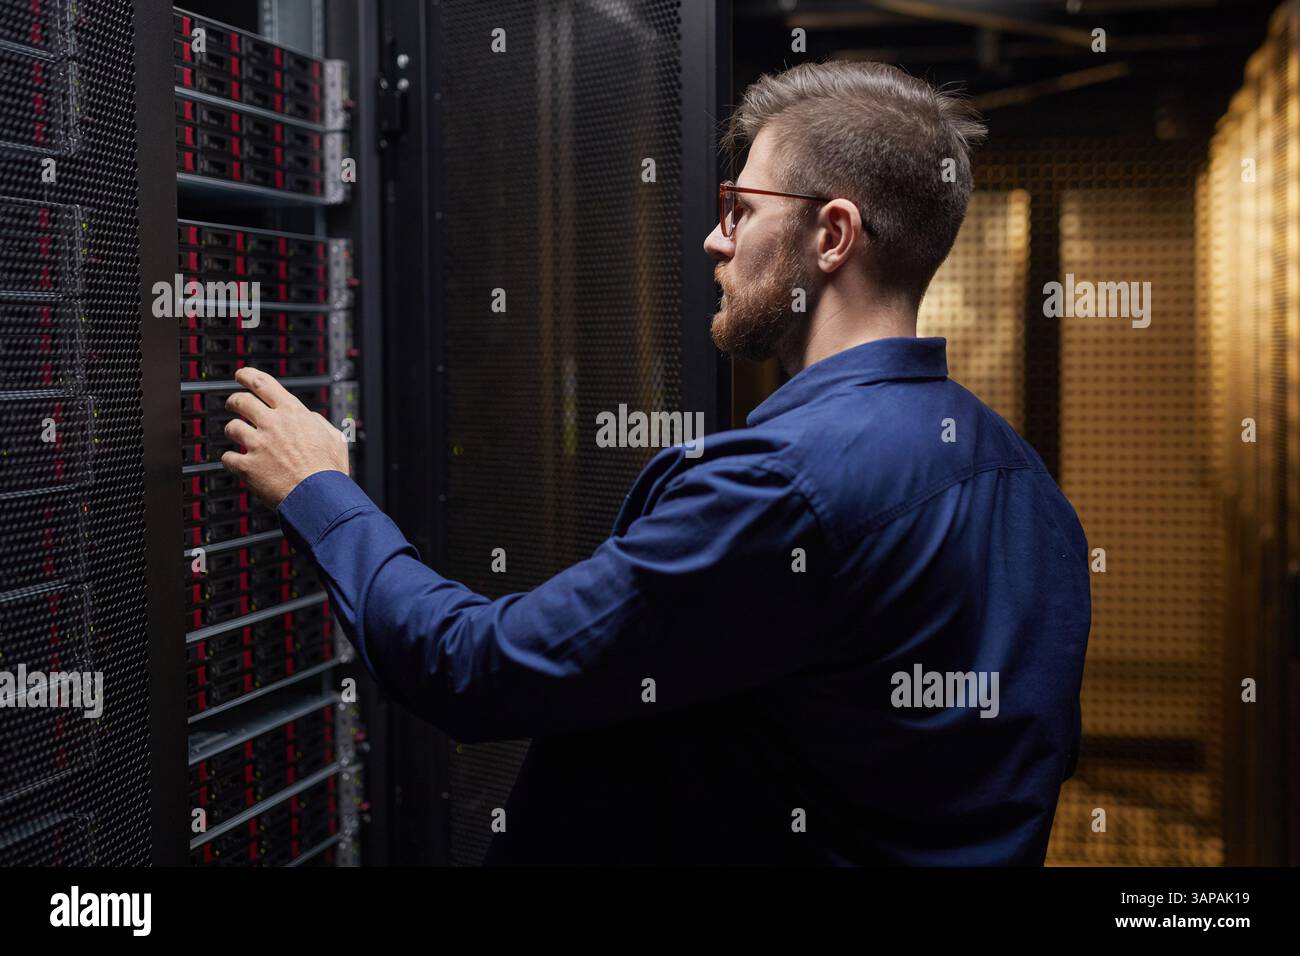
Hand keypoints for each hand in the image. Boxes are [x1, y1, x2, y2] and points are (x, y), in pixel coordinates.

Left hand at [220, 367, 349, 508]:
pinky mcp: (247, 466)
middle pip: (241, 401)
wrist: (320, 497)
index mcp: (293, 413)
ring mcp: (257, 444)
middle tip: (233, 403)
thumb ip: (317, 422)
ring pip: (231, 427)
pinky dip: (231, 459)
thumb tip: (307, 417)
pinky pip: (228, 457)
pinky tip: (237, 461)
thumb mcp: (334, 437)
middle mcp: (272, 424)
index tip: (241, 374)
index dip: (248, 375)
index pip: (263, 383)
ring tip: (237, 435)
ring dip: (232, 430)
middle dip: (234, 400)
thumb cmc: (329, 471)